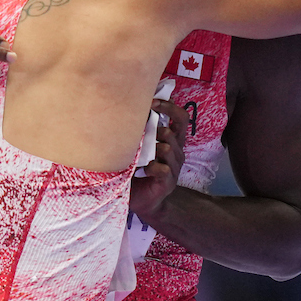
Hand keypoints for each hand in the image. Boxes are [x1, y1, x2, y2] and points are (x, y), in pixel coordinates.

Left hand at [130, 99, 189, 219]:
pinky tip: (143, 170)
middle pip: (179, 124)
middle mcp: (176, 150)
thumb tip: (121, 110)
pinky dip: (151, 167)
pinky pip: (162, 168)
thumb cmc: (137, 171)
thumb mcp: (137, 148)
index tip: (152, 99)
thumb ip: (136, 133)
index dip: (169, 105)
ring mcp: (174, 165)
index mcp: (171, 140)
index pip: (180, 116)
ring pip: (167, 145)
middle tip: (146, 112)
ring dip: (152, 145)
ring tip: (140, 151)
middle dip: (164, 113)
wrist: (143, 201)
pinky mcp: (169, 180)